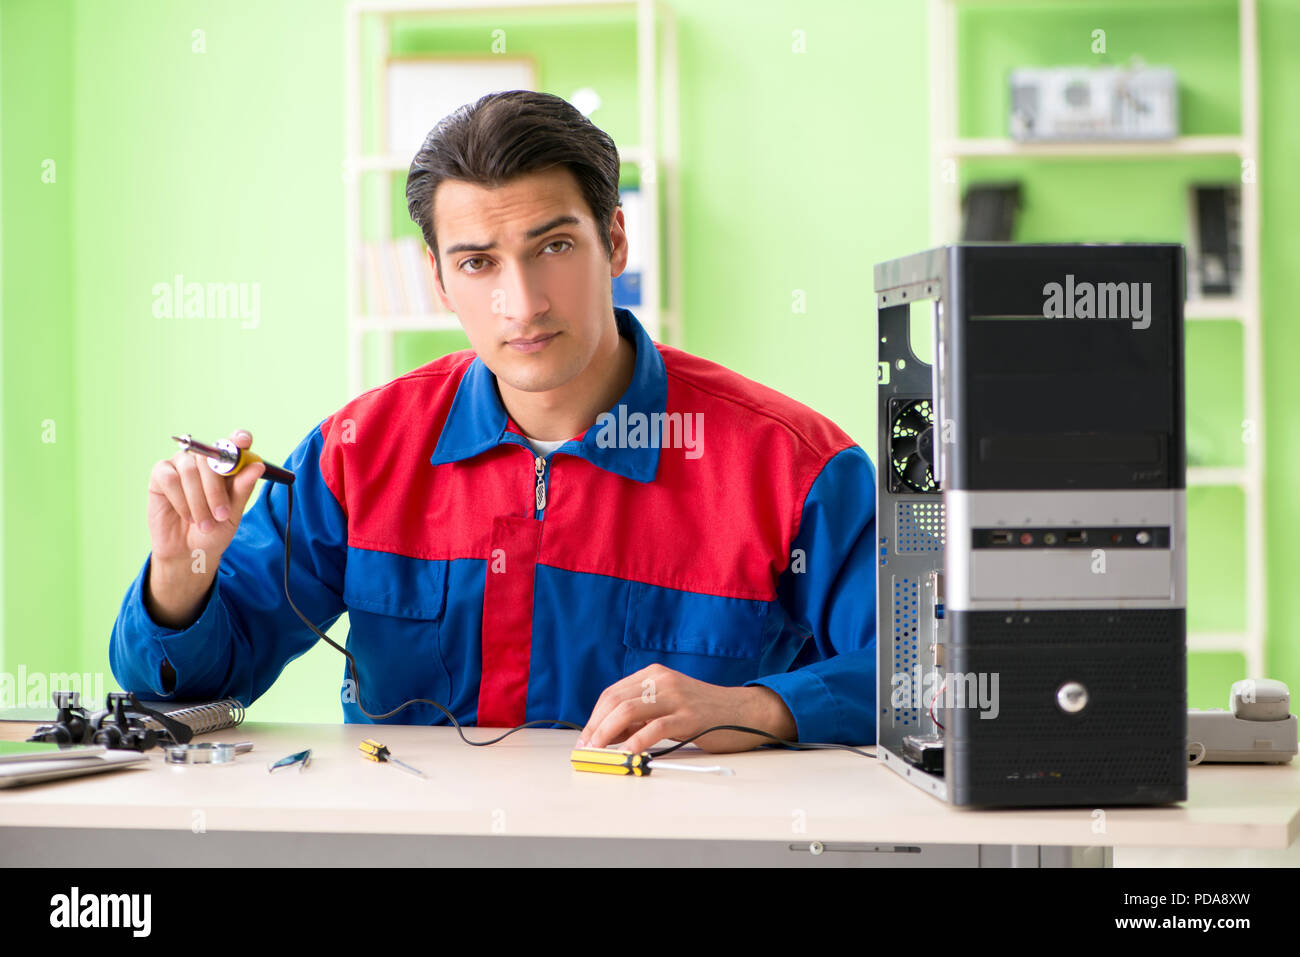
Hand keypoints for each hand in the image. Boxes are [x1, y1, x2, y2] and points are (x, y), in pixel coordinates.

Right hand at [148, 428, 264, 564]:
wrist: (189, 551)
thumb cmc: (214, 529)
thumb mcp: (233, 513)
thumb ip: (243, 489)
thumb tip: (257, 466)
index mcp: (226, 465)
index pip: (233, 443)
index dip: (237, 440)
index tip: (244, 442)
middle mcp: (204, 460)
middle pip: (210, 458)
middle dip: (216, 489)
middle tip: (221, 514)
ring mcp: (181, 465)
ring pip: (190, 470)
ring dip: (198, 501)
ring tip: (204, 523)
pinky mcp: (160, 474)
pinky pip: (170, 478)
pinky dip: (180, 500)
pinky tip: (186, 515)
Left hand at [577, 664, 797, 753]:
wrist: (742, 711)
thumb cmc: (702, 712)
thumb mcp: (667, 706)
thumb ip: (640, 716)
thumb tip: (607, 735)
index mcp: (653, 674)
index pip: (612, 693)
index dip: (594, 716)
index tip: (585, 737)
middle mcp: (661, 680)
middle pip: (615, 700)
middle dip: (596, 726)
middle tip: (587, 748)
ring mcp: (675, 697)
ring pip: (629, 710)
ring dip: (607, 733)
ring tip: (598, 751)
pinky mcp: (688, 716)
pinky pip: (654, 728)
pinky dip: (636, 741)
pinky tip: (627, 753)